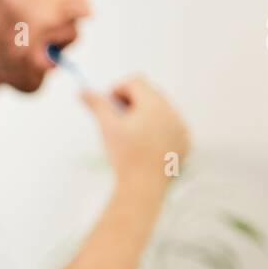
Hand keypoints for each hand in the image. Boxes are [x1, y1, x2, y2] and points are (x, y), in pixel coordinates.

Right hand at [81, 75, 189, 192]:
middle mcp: (172, 111)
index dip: (118, 89)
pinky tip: (145, 144)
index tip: (109, 105)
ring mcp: (181, 127)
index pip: (136, 81)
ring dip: (144, 114)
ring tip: (130, 133)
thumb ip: (96, 104)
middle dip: (131, 101)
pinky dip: (158, 128)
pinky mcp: (185, 141)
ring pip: (161, 109)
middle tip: (117, 119)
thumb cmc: (124, 156)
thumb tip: (83, 91)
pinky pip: (171, 125)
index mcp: (154, 104)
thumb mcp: (107, 126)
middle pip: (149, 93)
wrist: (143, 187)